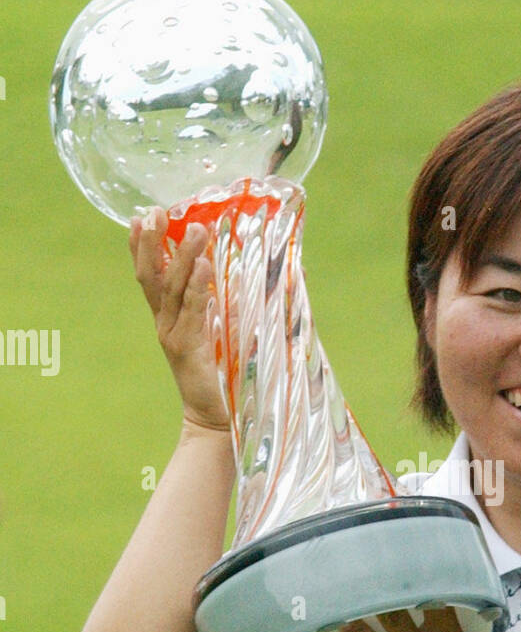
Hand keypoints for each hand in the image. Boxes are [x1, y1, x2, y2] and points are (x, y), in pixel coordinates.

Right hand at [129, 206, 228, 431]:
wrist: (219, 419)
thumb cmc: (227, 375)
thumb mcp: (229, 330)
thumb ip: (237, 303)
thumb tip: (268, 271)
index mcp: (171, 317)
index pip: (151, 275)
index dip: (144, 247)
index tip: (142, 217)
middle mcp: (166, 323)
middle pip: (151, 276)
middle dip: (153, 242)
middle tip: (156, 212)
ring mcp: (173, 335)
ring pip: (171, 288)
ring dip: (183, 256)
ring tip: (196, 229)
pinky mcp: (186, 350)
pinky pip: (191, 311)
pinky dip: (197, 287)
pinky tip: (202, 266)